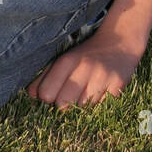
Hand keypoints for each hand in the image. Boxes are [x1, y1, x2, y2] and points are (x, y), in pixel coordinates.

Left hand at [25, 30, 142, 108]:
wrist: (120, 43)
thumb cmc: (86, 55)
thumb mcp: (64, 59)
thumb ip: (45, 76)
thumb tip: (31, 95)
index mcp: (66, 60)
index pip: (46, 93)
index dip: (47, 98)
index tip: (51, 95)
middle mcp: (83, 68)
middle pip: (63, 104)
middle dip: (64, 104)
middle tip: (69, 96)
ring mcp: (102, 77)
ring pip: (82, 108)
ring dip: (82, 105)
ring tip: (86, 92)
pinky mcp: (118, 86)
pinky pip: (101, 108)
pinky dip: (99, 105)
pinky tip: (100, 92)